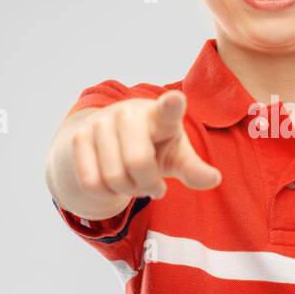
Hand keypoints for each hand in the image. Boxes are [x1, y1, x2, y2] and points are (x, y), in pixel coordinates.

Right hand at [71, 90, 220, 201]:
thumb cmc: (155, 145)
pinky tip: (114, 184)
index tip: (176, 100)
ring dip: (128, 191)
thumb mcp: (177, 155)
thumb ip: (193, 168)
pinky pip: (91, 183)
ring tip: (135, 183)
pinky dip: (106, 193)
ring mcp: (101, 123)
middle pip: (138, 164)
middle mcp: (129, 113)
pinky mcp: (79, 137)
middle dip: (148, 185)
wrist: (111, 139)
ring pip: (113, 178)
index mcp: (161, 115)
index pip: (168, 109)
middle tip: (155, 186)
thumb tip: (214, 179)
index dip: (172, 105)